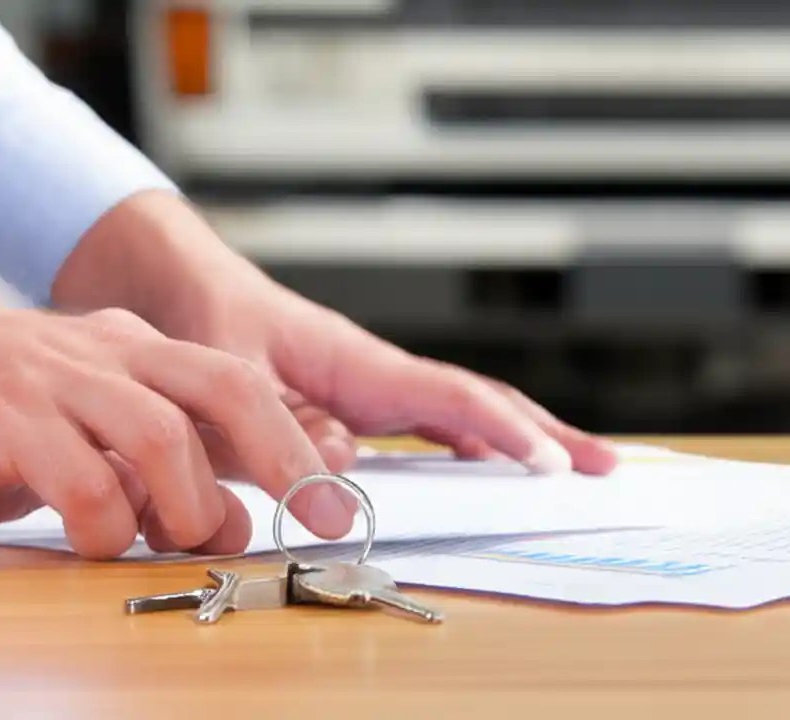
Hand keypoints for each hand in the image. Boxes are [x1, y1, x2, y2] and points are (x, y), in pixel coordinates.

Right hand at [0, 307, 354, 558]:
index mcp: (137, 350)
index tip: (336, 507)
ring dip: (183, 503)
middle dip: (280, 457)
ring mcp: (51, 379)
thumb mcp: (100, 434)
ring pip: (159, 434)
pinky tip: (96, 536)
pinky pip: (82, 481)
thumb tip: (236, 524)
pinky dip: (107, 525)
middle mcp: (103, 352)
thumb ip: (170, 468)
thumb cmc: (14, 422)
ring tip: (166, 535)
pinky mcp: (1, 419)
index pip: (239, 382)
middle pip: (223, 388)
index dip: (297, 445)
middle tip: (298, 522)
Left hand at [53, 192, 618, 473]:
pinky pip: (436, 423)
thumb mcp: (228, 377)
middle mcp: (382, 374)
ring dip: (524, 437)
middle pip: (485, 401)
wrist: (183, 290)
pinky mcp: (364, 400)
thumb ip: (283, 423)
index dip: (505, 431)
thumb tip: (347, 467)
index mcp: (360, 364)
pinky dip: (478, 442)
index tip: (549, 465)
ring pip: (469, 412)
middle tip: (606, 467)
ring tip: (576, 466)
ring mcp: (379, 386)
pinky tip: (494, 465)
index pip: (452, 398)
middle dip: (548, 432)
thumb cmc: (206, 324)